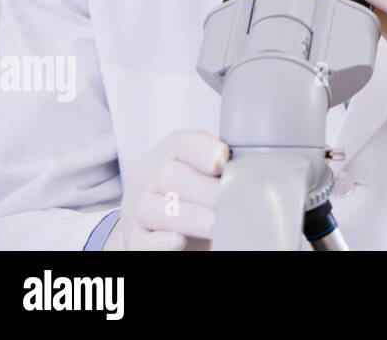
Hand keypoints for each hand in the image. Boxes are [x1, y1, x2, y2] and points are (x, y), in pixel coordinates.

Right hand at [106, 130, 228, 249]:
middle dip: (205, 190)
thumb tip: (252, 173)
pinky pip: (140, 241)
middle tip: (231, 201)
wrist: (162, 218)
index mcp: (173, 151)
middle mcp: (150, 175)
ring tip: (214, 223)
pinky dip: (159, 243)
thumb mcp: (207, 171)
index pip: (185, 144)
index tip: (222, 160)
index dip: (203, 151)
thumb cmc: (196, 190)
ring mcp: (137, 207)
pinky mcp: (134, 237)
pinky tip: (178, 242)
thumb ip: (225, 168)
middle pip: (170, 176)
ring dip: (188, 216)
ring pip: (153, 208)